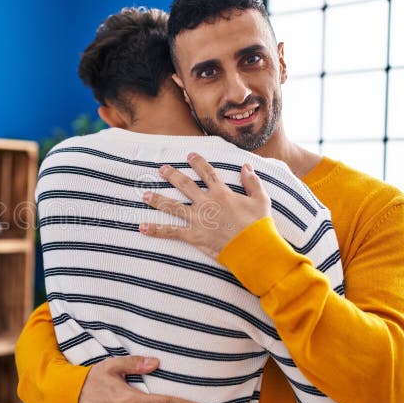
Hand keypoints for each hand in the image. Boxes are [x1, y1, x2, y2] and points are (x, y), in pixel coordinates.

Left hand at [139, 153, 271, 257]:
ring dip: (158, 199)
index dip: (197, 162)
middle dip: (172, 175)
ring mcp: (198, 219)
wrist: (254, 248)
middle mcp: (206, 203)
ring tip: (145, 194)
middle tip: (161, 169)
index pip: (207, 173)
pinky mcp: (193, 236)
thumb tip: (246, 166)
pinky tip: (142, 227)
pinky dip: (156, 230)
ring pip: (173, 206)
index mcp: (222, 193)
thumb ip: (253, 182)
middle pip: (184, 185)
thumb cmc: (259, 225)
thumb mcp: (261, 200)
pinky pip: (171, 232)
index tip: (189, 155)